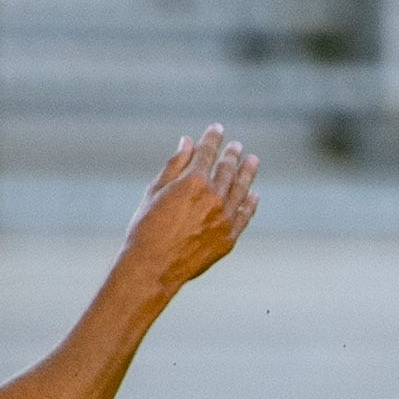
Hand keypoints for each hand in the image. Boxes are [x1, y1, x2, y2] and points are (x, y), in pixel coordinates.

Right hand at [121, 128, 260, 289]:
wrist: (152, 268)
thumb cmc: (145, 228)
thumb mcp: (155, 192)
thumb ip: (174, 165)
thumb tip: (188, 142)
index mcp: (193, 181)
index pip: (207, 152)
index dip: (213, 139)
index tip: (217, 129)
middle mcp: (214, 197)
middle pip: (227, 169)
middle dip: (232, 154)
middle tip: (236, 146)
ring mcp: (224, 219)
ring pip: (241, 189)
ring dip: (247, 173)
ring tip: (252, 161)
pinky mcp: (229, 238)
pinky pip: (245, 216)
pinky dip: (250, 203)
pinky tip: (253, 195)